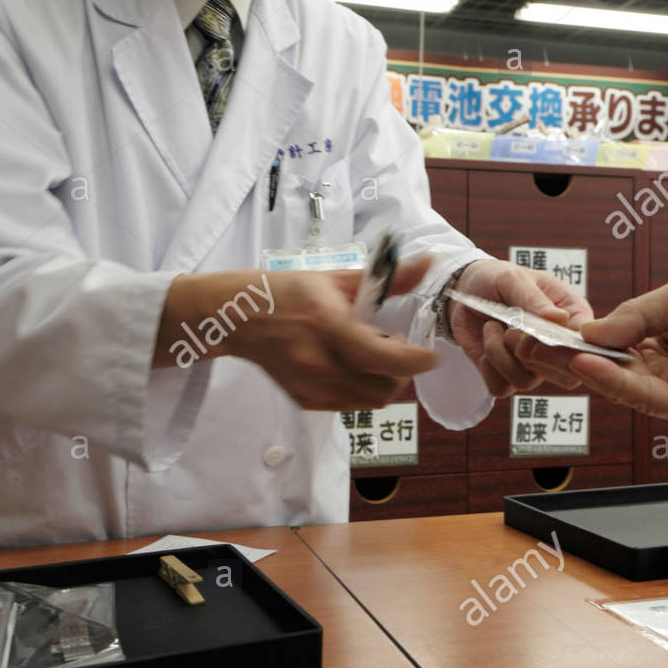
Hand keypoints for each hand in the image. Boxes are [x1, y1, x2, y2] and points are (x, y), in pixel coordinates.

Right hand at [157, 258, 437, 410]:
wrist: (237, 319)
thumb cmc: (288, 292)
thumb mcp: (337, 278)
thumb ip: (388, 278)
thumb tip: (430, 263)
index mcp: (330, 325)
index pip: (388, 358)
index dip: (418, 360)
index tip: (430, 353)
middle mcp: (321, 363)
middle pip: (386, 387)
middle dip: (402, 371)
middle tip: (395, 347)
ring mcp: (312, 386)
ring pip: (372, 401)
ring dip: (384, 382)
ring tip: (374, 356)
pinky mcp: (305, 400)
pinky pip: (350, 404)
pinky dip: (361, 390)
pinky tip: (351, 366)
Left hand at [448, 259, 593, 397]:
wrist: (466, 290)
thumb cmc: (497, 279)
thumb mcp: (513, 280)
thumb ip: (534, 300)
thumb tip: (560, 319)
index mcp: (572, 317)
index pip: (586, 347)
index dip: (568, 349)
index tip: (539, 334)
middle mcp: (557, 348)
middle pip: (565, 377)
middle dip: (533, 356)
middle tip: (513, 331)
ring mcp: (533, 366)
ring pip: (526, 382)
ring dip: (502, 355)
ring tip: (493, 327)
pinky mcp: (506, 377)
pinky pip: (501, 388)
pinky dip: (488, 366)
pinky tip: (488, 340)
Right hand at [512, 273, 667, 429]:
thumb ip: (636, 316)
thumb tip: (588, 332)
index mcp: (655, 345)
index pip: (600, 346)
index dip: (568, 338)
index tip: (534, 325)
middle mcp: (659, 373)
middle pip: (600, 370)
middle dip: (561, 358)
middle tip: (522, 342)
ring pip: (615, 386)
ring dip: (577, 371)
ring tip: (546, 351)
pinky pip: (644, 397)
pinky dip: (612, 382)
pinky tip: (587, 364)